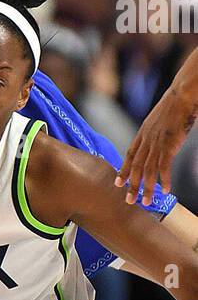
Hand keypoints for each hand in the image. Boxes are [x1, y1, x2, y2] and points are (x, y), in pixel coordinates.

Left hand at [116, 84, 196, 205]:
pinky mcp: (169, 145)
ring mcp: (156, 143)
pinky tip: (166, 190)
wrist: (181, 97)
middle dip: (131, 185)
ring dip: (146, 188)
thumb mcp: (157, 120)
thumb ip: (153, 132)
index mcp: (142, 134)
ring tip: (145, 202)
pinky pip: (164, 166)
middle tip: (128, 200)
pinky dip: (164, 179)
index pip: (129, 155)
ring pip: (148, 170)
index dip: (123, 170)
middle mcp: (146, 140)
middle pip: (135, 167)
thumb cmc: (172, 107)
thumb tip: (154, 140)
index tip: (118, 183)